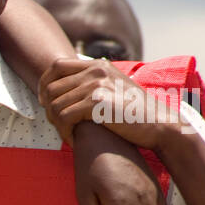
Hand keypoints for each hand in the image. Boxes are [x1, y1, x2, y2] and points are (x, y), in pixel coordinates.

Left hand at [40, 58, 184, 150]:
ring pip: (55, 105)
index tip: (45, 101)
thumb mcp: (113, 89)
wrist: (159, 125)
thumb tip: (64, 88)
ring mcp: (96, 85)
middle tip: (59, 125)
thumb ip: (92, 84)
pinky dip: (65, 132)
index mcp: (98, 65)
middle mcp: (96, 71)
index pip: (56, 66)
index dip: (44, 84)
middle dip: (50, 109)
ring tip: (69, 134)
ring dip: (57, 124)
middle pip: (51, 87)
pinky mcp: (97, 102)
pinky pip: (64, 117)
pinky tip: (74, 140)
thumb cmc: (134, 113)